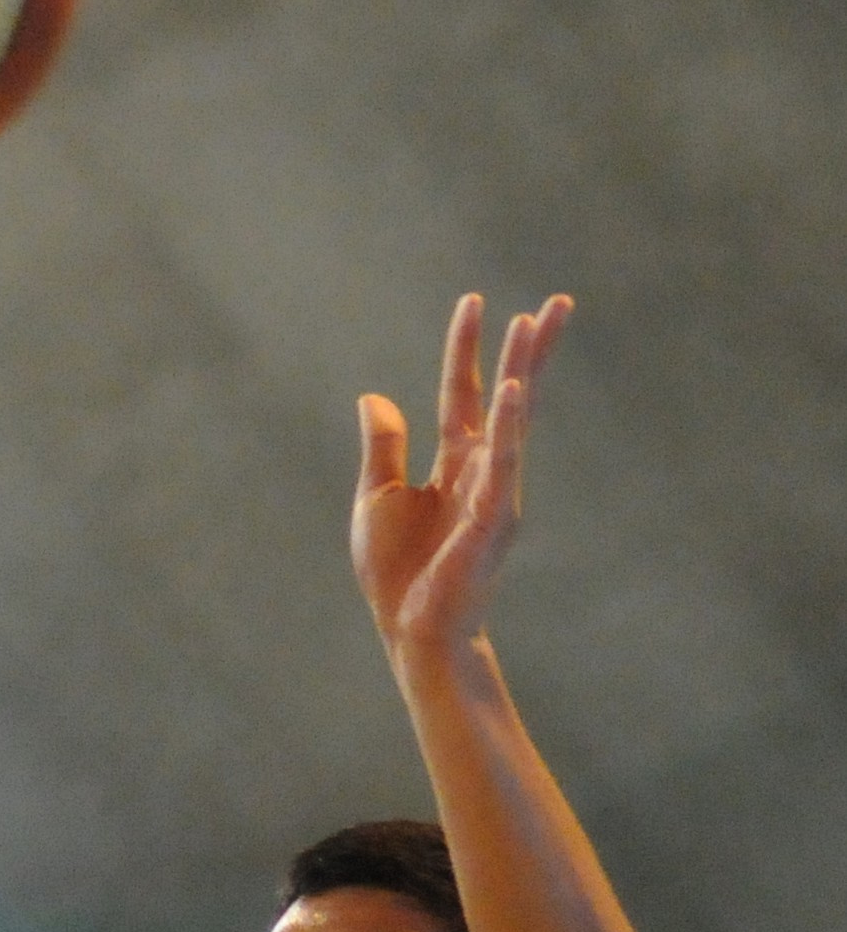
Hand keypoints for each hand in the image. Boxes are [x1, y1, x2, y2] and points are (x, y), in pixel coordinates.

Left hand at [353, 290, 571, 653]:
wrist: (410, 629)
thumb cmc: (397, 573)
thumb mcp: (376, 497)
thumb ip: (384, 447)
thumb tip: (374, 396)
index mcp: (453, 464)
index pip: (463, 394)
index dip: (466, 349)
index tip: (472, 302)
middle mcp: (481, 470)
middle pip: (510, 396)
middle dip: (529, 349)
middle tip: (556, 302)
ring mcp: (494, 491)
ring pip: (514, 420)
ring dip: (526, 369)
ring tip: (535, 323)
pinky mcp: (493, 516)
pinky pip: (504, 462)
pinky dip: (510, 425)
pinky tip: (516, 388)